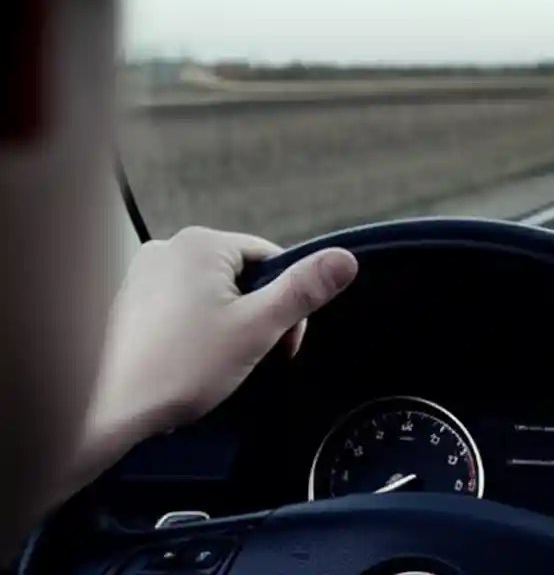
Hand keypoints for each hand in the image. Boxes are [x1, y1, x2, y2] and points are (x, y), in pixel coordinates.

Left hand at [70, 227, 356, 493]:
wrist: (108, 410)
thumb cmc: (178, 368)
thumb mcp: (257, 328)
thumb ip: (304, 291)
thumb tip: (345, 259)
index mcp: (201, 244)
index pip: (271, 260)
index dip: (287, 303)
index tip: (283, 343)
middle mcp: (168, 248)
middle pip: (242, 277)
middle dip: (255, 316)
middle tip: (248, 357)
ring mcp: (144, 274)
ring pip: (213, 294)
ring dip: (227, 325)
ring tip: (214, 363)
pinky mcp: (130, 302)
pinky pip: (183, 307)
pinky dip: (195, 332)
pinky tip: (188, 361)